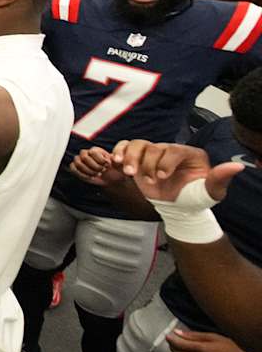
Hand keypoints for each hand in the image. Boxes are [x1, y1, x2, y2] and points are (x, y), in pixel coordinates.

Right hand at [69, 146, 123, 185]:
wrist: (112, 179)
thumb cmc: (115, 170)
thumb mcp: (119, 162)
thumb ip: (116, 158)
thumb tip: (113, 158)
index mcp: (95, 150)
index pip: (92, 151)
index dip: (99, 159)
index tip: (107, 165)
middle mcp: (86, 153)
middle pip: (84, 157)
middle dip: (94, 166)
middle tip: (102, 170)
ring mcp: (79, 161)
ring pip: (78, 163)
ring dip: (88, 171)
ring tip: (97, 174)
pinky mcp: (75, 168)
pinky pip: (73, 169)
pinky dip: (82, 174)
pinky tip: (90, 177)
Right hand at [111, 140, 244, 202]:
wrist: (177, 207)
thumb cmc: (193, 199)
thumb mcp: (209, 192)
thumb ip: (219, 180)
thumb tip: (236, 167)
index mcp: (189, 154)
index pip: (173, 150)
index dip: (164, 162)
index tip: (161, 178)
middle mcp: (169, 150)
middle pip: (152, 147)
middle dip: (146, 164)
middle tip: (146, 180)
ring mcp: (152, 154)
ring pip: (136, 144)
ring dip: (129, 157)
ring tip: (127, 172)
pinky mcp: (138, 160)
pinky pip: (124, 148)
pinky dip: (117, 153)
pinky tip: (115, 164)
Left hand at [167, 329, 261, 351]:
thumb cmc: (241, 350)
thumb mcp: (218, 337)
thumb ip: (196, 336)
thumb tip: (179, 333)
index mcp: (204, 350)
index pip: (179, 345)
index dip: (171, 339)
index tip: (168, 335)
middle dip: (174, 347)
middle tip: (174, 341)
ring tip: (182, 350)